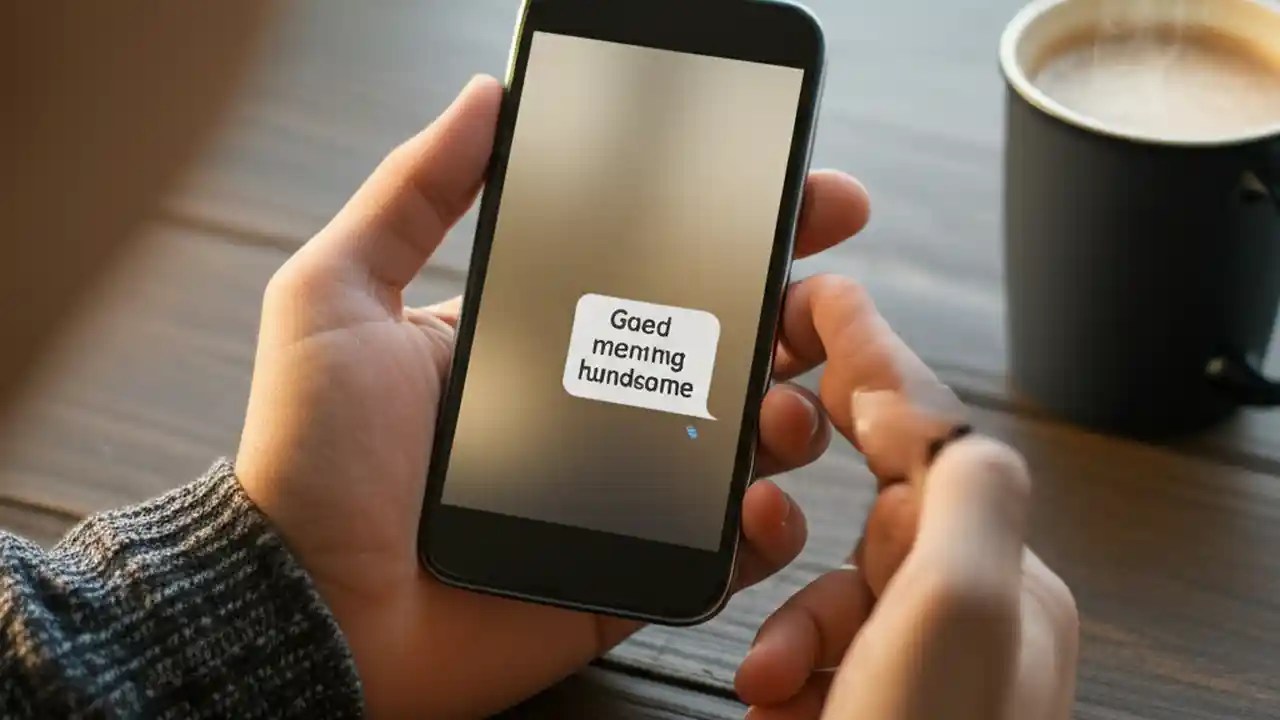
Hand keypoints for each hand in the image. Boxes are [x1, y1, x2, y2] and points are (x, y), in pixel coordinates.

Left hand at [234, 75, 871, 716]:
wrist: (306, 608)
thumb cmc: (309, 458)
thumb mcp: (340, 294)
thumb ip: (413, 192)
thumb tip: (484, 95)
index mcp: (542, 338)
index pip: (660, 271)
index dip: (739, 230)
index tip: (804, 196)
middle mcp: (593, 408)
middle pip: (723, 350)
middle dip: (798, 315)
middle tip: (830, 299)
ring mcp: (621, 493)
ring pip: (744, 445)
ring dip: (793, 413)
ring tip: (787, 405)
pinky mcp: (633, 573)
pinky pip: (726, 550)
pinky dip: (764, 527)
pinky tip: (760, 501)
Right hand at [734, 281, 1078, 718]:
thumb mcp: (955, 615)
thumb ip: (965, 496)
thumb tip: (945, 413)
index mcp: (998, 569)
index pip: (926, 429)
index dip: (868, 354)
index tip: (825, 295)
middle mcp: (970, 607)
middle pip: (876, 495)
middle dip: (810, 465)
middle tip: (764, 411)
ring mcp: (928, 657)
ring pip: (835, 587)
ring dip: (786, 622)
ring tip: (768, 671)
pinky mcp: (884, 702)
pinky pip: (820, 653)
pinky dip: (786, 667)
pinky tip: (775, 701)